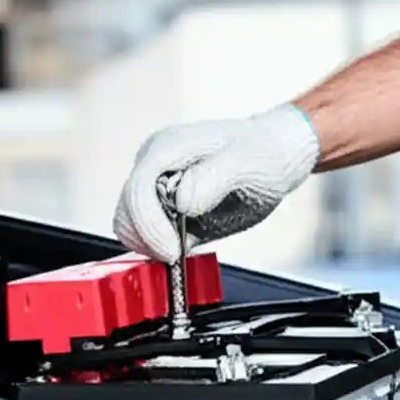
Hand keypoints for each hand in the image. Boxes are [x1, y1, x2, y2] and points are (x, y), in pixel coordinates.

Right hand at [112, 104, 319, 262]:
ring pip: (129, 225)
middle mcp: (151, 164)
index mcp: (166, 148)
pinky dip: (159, 245)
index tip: (173, 250)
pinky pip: (144, 233)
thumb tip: (182, 201)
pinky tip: (186, 240)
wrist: (273, 157)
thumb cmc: (263, 154)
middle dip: (150, 239)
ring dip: (153, 244)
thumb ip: (212, 179)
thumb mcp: (246, 164)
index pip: (138, 191)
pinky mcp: (159, 205)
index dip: (150, 226)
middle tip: (180, 252)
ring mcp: (152, 184)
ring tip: (188, 242)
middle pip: (126, 212)